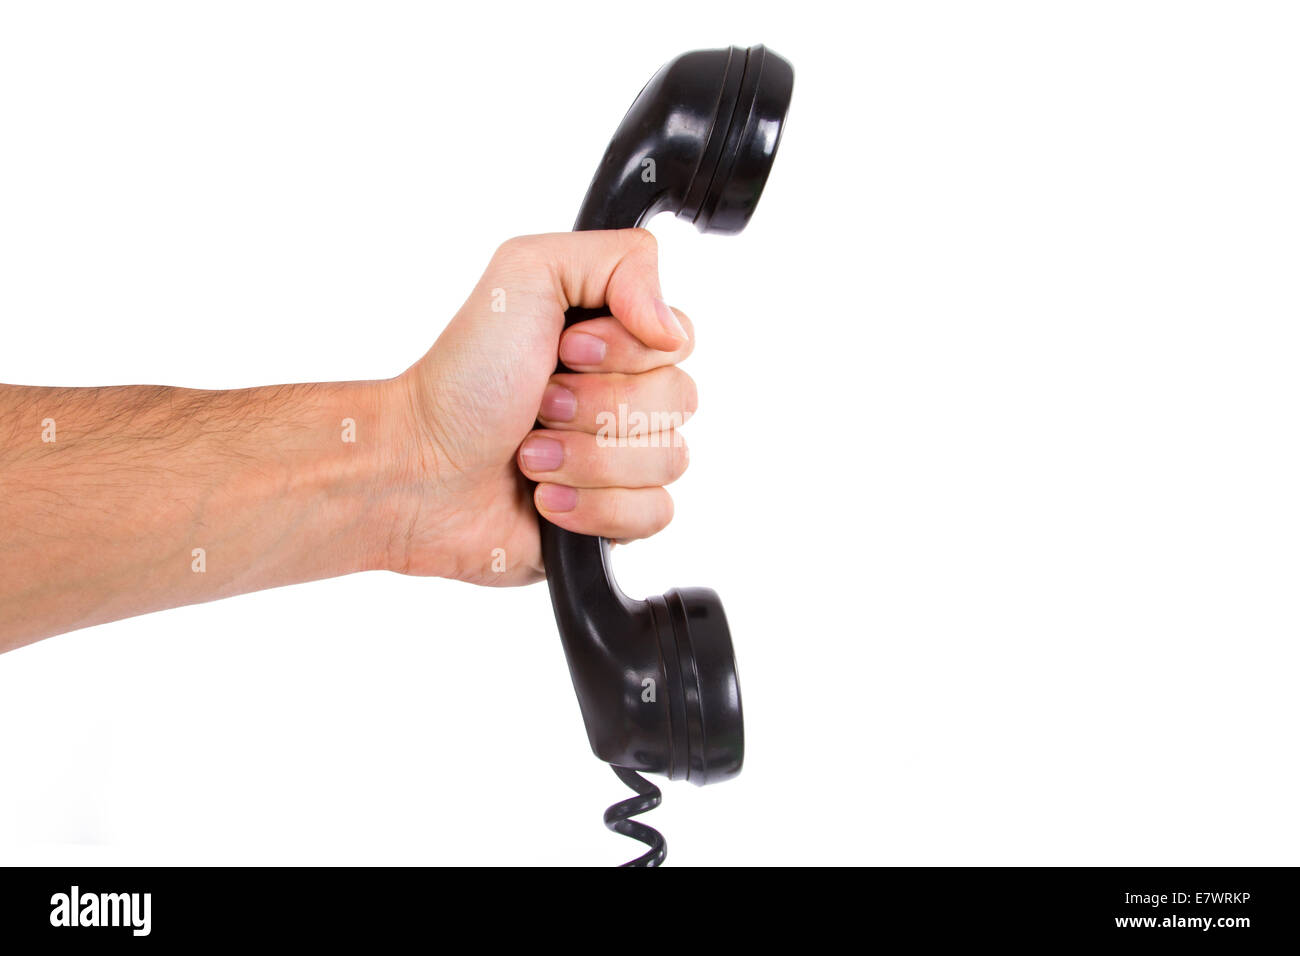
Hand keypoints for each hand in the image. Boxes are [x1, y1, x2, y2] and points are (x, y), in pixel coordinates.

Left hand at [387, 229, 697, 585]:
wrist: (417, 471)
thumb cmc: (463, 378)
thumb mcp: (527, 273)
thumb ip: (620, 261)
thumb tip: (673, 326)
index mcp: (613, 335)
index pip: (679, 339)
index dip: (626, 351)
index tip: (564, 350)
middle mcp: (624, 394)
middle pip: (681, 400)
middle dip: (598, 407)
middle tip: (538, 404)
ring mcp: (621, 459)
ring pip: (669, 460)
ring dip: (587, 459)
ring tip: (530, 456)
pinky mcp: (614, 518)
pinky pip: (654, 515)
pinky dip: (594, 508)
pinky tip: (546, 499)